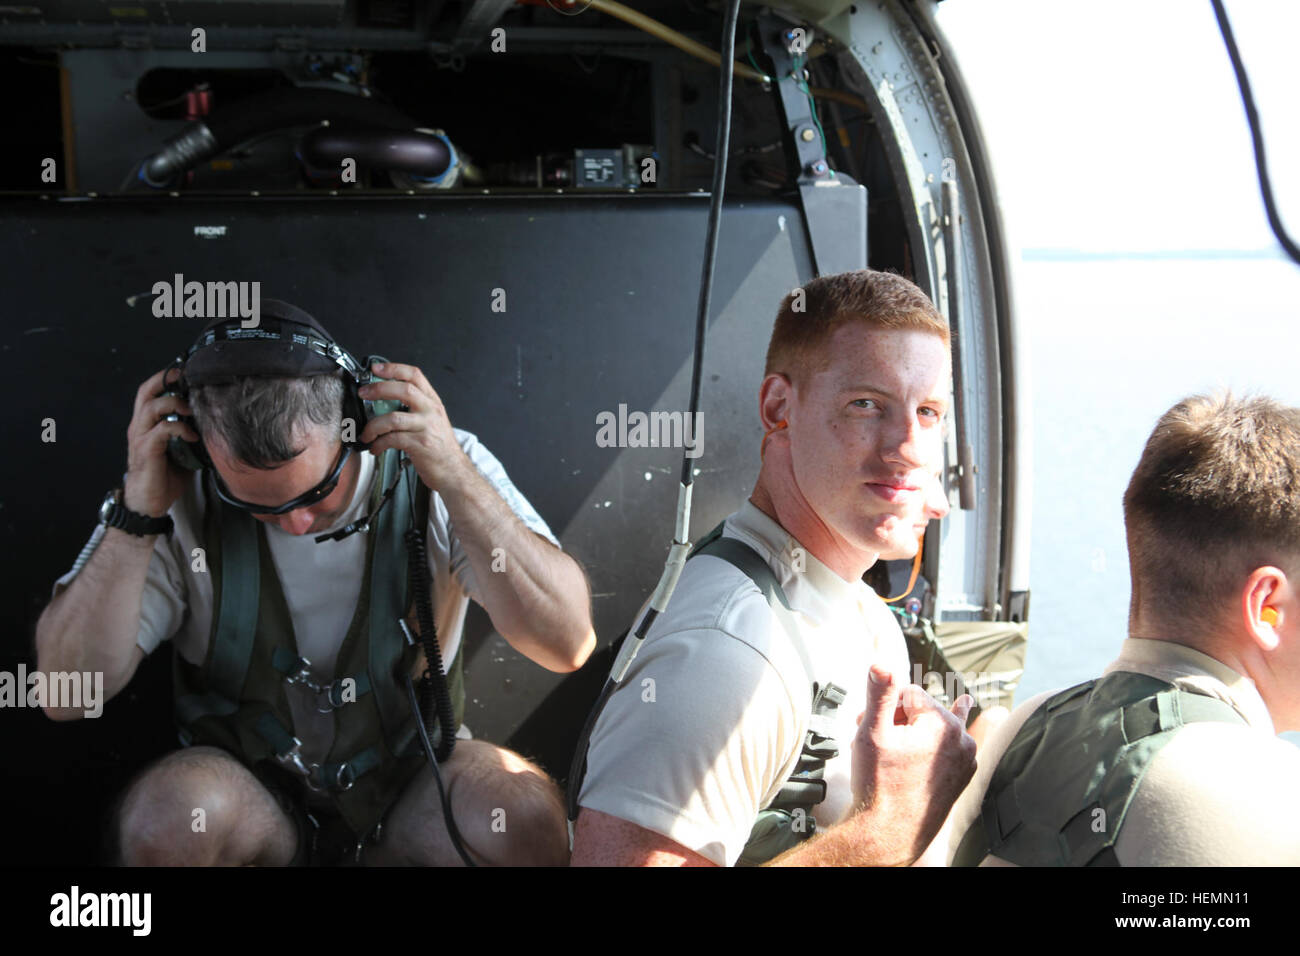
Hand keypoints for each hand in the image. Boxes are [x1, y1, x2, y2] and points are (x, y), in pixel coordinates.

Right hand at [123, 367, 198, 517]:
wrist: (148, 502)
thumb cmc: (164, 476)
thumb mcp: (180, 450)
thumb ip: (190, 434)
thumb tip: (215, 424)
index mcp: (146, 423)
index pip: (149, 391)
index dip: (164, 377)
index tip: (186, 371)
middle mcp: (140, 426)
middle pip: (146, 391)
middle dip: (166, 380)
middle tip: (187, 377)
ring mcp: (141, 437)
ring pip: (152, 407)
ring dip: (174, 403)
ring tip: (192, 410)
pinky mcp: (147, 450)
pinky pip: (162, 431)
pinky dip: (179, 428)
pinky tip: (193, 436)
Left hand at [358, 362, 469, 491]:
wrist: (453, 470)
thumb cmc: (439, 447)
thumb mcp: (432, 420)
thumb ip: (414, 407)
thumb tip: (383, 400)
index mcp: (432, 401)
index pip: (414, 375)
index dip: (393, 368)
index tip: (375, 368)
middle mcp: (431, 411)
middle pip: (403, 390)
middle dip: (378, 389)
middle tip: (363, 393)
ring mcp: (426, 427)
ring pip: (393, 418)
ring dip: (373, 425)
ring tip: (366, 433)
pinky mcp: (420, 445)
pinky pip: (392, 439)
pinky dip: (379, 443)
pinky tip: (375, 447)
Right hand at [849, 664, 976, 864]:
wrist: (890, 832)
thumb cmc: (880, 785)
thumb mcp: (872, 732)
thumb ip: (879, 693)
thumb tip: (881, 664)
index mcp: (941, 723)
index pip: (906, 692)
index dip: (884, 705)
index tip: (868, 723)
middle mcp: (960, 738)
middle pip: (921, 709)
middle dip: (895, 719)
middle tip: (875, 738)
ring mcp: (965, 758)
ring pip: (934, 727)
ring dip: (912, 731)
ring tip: (896, 745)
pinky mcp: (962, 774)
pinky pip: (950, 745)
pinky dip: (937, 741)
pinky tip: (954, 721)